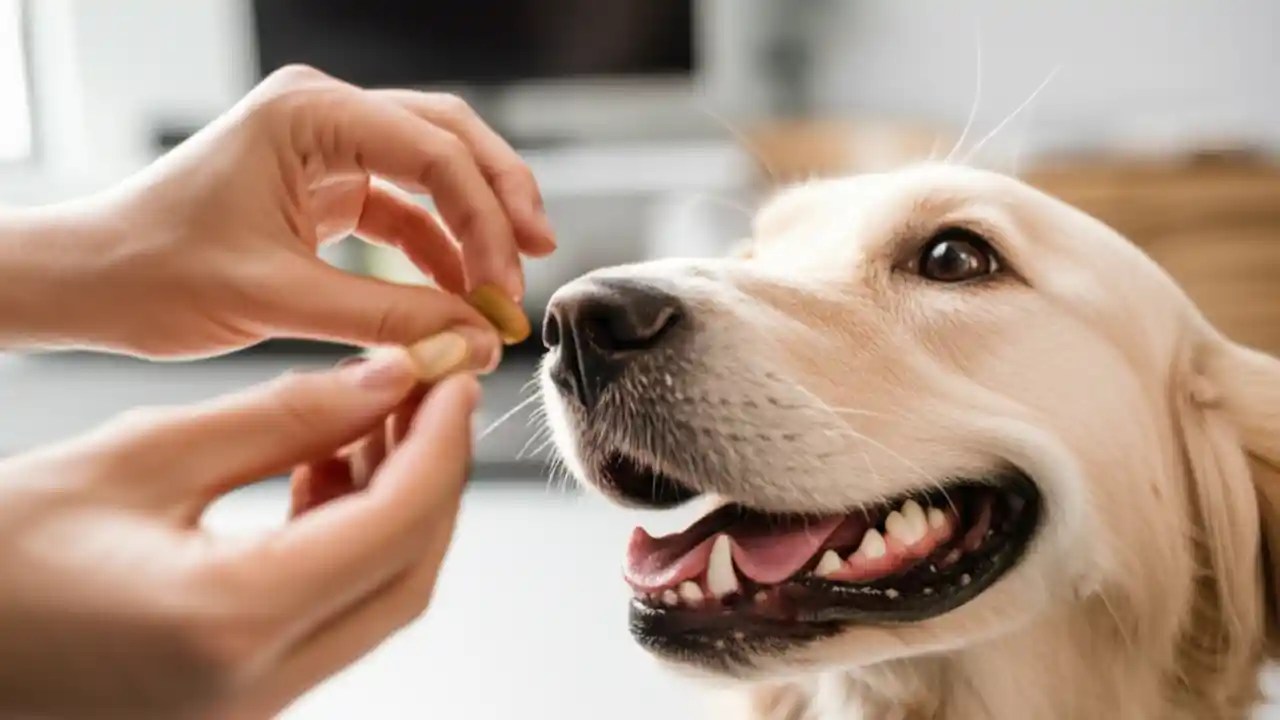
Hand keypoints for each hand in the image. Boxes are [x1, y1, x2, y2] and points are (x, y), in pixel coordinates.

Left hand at [0, 64, 550, 357]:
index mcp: (308, 115)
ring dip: (474, 228)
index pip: (434, 150)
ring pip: (435, 170)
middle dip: (499, 199)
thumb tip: (474, 340)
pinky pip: (405, 209)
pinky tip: (457, 295)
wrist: (90, 283)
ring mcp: (327, 148)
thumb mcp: (280, 298)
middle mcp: (324, 116)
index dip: (486, 217)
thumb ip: (389, 317)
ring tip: (500, 291)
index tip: (507, 285)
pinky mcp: (326, 186)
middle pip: (450, 139)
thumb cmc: (155, 274)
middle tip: (536, 258)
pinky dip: (437, 251)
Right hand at [0, 350, 478, 718]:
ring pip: (378, 597)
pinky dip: (348, 544)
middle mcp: (258, 685)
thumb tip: (388, 381)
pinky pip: (331, 617)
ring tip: (371, 420)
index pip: (395, 524)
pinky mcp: (240, 700)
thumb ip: (282, 419)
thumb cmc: (2, 551)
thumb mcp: (143, 458)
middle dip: (432, 474)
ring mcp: (252, 706)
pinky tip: (323, 474)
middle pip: (407, 571)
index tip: (452, 377)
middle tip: (427, 394)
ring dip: (394, 506)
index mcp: (233, 620)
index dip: (441, 441)